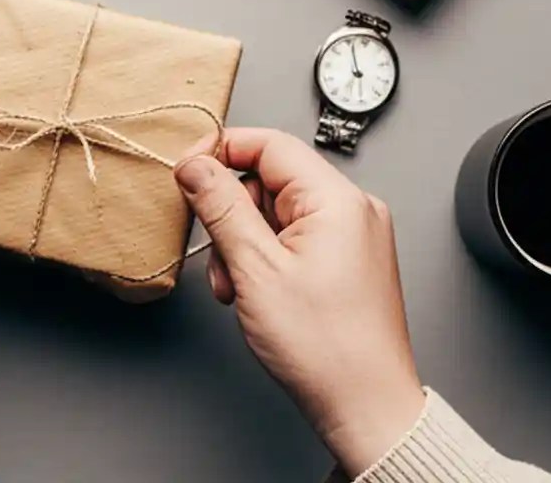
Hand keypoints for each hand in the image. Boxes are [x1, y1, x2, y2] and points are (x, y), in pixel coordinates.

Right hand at [174, 129, 422, 475]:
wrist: (365, 406)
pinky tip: (256, 295)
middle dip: (230, 215)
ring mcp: (352, 237)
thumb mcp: (254, 268)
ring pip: (275, 214)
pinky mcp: (347, 262)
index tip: (186, 171)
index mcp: (337, 200)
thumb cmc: (325, 347)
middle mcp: (352, 209)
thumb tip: (196, 165)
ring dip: (244, 245)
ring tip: (239, 289)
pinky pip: (292, 240)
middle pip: (269, 180)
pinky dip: (264, 261)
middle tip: (217, 256)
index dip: (221, 151)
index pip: (269, 145)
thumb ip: (220, 207)